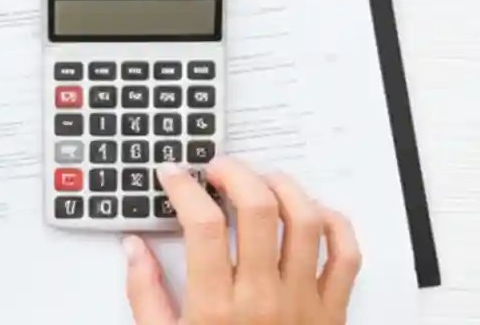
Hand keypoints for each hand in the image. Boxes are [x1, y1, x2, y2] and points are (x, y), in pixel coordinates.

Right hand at [124, 158, 361, 324]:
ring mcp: (303, 303)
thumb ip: (146, 294)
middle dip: (235, 173)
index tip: (174, 176)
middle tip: (218, 169)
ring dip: (285, 187)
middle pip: (258, 209)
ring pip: (306, 220)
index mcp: (216, 308)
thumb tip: (133, 248)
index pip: (201, 224)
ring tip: (263, 180)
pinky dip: (334, 224)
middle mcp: (263, 299)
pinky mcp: (334, 313)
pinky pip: (346, 254)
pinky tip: (313, 214)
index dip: (184, 188)